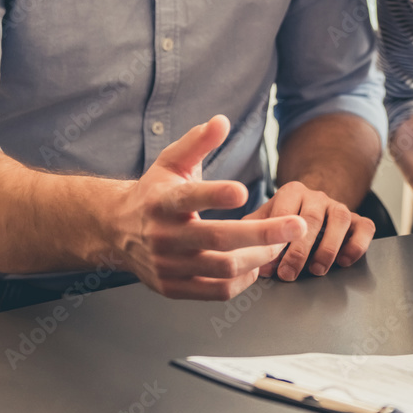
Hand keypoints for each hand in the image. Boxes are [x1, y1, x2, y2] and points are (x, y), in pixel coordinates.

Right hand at [114, 116, 306, 299]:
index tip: (243, 190)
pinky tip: (256, 264)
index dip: (215, 195)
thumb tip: (222, 121)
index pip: (189, 198)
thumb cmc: (154, 191)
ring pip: (222, 268)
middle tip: (297, 226)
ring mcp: (167, 265)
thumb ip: (197, 141)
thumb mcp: (171, 161)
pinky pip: (216, 291)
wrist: (115, 230)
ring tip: (281, 244)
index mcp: (161, 201)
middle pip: (218, 239)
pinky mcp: (172, 287)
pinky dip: (242, 280)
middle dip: (262, 234)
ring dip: (259, 257)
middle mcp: (163, 236)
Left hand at [242, 181, 373, 280]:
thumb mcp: (264, 218)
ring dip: (329, 247)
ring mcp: (338, 205)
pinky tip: (344, 261)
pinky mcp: (358, 218)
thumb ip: (252, 233)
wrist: (311, 203)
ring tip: (317, 270)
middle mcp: (317, 195)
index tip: (269, 262)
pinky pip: (365, 227)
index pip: (284, 210)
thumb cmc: (283, 217)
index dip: (277, 238)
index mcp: (291, 191)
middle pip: (311, 218)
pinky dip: (358, 244)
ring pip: (340, 219)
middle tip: (288, 274)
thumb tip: (248, 260)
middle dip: (299, 250)